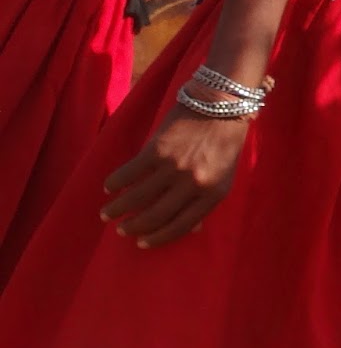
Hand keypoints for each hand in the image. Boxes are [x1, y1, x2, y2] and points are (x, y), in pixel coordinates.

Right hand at [101, 106, 249, 247]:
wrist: (223, 104)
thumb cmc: (224, 141)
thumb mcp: (225, 175)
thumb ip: (206, 199)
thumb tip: (192, 228)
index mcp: (213, 194)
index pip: (181, 226)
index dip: (158, 238)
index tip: (141, 243)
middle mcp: (193, 184)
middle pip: (156, 216)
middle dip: (134, 227)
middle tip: (121, 230)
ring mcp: (174, 168)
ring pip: (137, 198)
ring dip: (117, 209)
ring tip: (107, 214)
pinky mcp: (157, 151)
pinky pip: (129, 173)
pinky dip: (115, 183)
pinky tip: (109, 188)